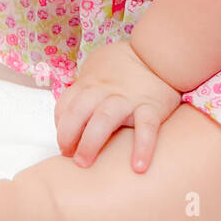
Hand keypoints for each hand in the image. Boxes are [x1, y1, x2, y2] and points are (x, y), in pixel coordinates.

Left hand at [53, 40, 181, 173]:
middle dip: (68, 135)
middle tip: (69, 157)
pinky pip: (147, 127)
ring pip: (104, 118)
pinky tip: (138, 166)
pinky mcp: (152, 107)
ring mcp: (128, 99)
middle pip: (79, 111)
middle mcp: (105, 91)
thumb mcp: (98, 69)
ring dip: (91, 141)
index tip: (64, 145)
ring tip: (85, 164)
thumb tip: (68, 113)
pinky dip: (142, 146)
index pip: (65, 105)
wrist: (159, 54)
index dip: (60, 126)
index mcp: (90, 83)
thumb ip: (84, 88)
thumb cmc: (123, 67)